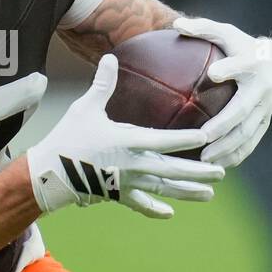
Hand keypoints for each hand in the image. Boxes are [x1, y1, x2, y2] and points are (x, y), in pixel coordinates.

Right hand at [25, 54, 224, 218]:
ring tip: (210, 194)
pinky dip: (155, 209)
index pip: (162, 141)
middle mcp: (131, 165)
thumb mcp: (84, 108)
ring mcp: (125, 182)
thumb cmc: (67, 137)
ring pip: (163, 189)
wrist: (49, 172)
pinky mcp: (116, 194)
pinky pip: (140, 204)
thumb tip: (111, 57)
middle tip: (221, 172)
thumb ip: (102, 84)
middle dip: (198, 172)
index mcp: (126, 142)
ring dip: (187, 192)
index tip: (207, 137)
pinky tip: (170, 214)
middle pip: (171, 169)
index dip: (185, 139)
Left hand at [171, 16, 271, 167]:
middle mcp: (262, 89)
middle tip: (203, 138)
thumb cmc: (240, 46)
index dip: (230, 69)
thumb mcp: (225, 32)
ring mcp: (265, 109)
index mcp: (252, 64)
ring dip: (228, 148)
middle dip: (225, 126)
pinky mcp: (264, 123)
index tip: (214, 73)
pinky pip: (250, 143)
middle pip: (243, 111)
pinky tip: (216, 167)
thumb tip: (176, 24)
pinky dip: (235, 156)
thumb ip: (202, 28)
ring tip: (205, 160)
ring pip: (247, 133)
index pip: (241, 65)